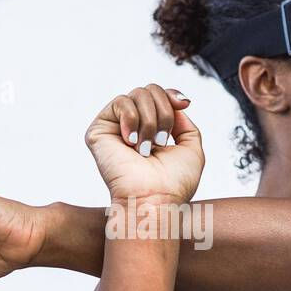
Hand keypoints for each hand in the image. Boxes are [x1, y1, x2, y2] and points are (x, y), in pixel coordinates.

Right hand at [84, 84, 203, 203]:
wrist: (155, 199)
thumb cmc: (174, 183)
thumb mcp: (191, 148)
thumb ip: (184, 123)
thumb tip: (174, 104)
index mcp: (151, 132)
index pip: (158, 96)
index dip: (171, 95)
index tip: (183, 104)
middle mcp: (133, 128)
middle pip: (150, 90)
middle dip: (164, 112)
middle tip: (162, 141)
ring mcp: (115, 129)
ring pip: (137, 94)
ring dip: (150, 120)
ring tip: (147, 148)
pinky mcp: (99, 131)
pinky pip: (120, 102)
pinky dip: (132, 119)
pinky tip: (132, 143)